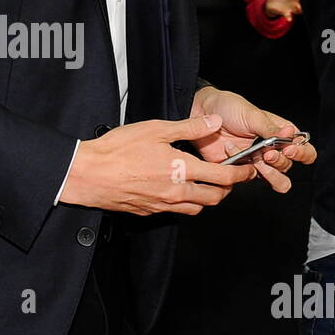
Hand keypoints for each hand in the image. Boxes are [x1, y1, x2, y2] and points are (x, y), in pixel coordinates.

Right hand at [58, 114, 256, 215]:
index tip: (247, 170)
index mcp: (181, 169)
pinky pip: (175, 211)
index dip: (240, 174)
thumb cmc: (117, 149)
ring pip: (196, 208)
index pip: (223, 177)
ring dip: (206, 198)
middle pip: (215, 198)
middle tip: (229, 178)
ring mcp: (162, 205)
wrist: (87, 174)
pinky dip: (184, 203)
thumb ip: (189, 127)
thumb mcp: (155, 129)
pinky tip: (177, 190)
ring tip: (205, 185)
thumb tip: (214, 122)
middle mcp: (176, 191)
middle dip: (227, 189)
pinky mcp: (148, 212)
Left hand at [191, 86, 315, 192]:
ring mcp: (258, 162)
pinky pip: (249, 179)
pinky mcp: (241, 170)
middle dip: (280, 162)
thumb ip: (271, 128)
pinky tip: (231, 150)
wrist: (202, 112)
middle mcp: (273, 150)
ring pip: (277, 181)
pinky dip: (242, 168)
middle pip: (289, 167)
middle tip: (268, 154)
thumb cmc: (229, 108)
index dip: (302, 154)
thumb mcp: (253, 115)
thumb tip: (291, 134)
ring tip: (258, 160)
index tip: (289, 148)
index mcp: (281, 134)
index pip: (305, 151)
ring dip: (270, 174)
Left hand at [264, 0, 301, 20]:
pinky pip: (288, 16)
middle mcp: (295, 1)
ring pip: (298, 9)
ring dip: (299, 9)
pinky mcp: (285, 13)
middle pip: (302, 0)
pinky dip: (289, 17)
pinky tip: (289, 19)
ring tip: (299, 8)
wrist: (270, 2)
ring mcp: (291, 7)